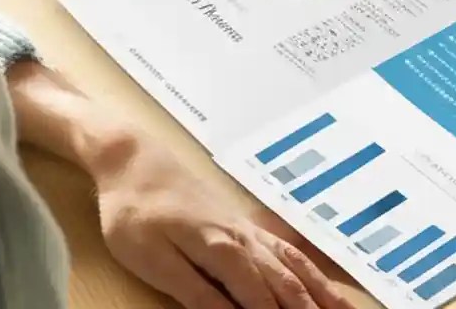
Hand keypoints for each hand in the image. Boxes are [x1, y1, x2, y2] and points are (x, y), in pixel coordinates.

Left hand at [90, 133, 356, 308]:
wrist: (135, 160)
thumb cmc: (134, 212)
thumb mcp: (153, 260)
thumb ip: (195, 291)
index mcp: (221, 251)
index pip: (259, 300)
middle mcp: (244, 241)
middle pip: (286, 284)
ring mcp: (248, 231)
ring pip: (294, 266)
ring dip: (321, 291)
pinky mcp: (244, 225)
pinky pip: (287, 251)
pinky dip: (308, 269)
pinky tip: (318, 279)